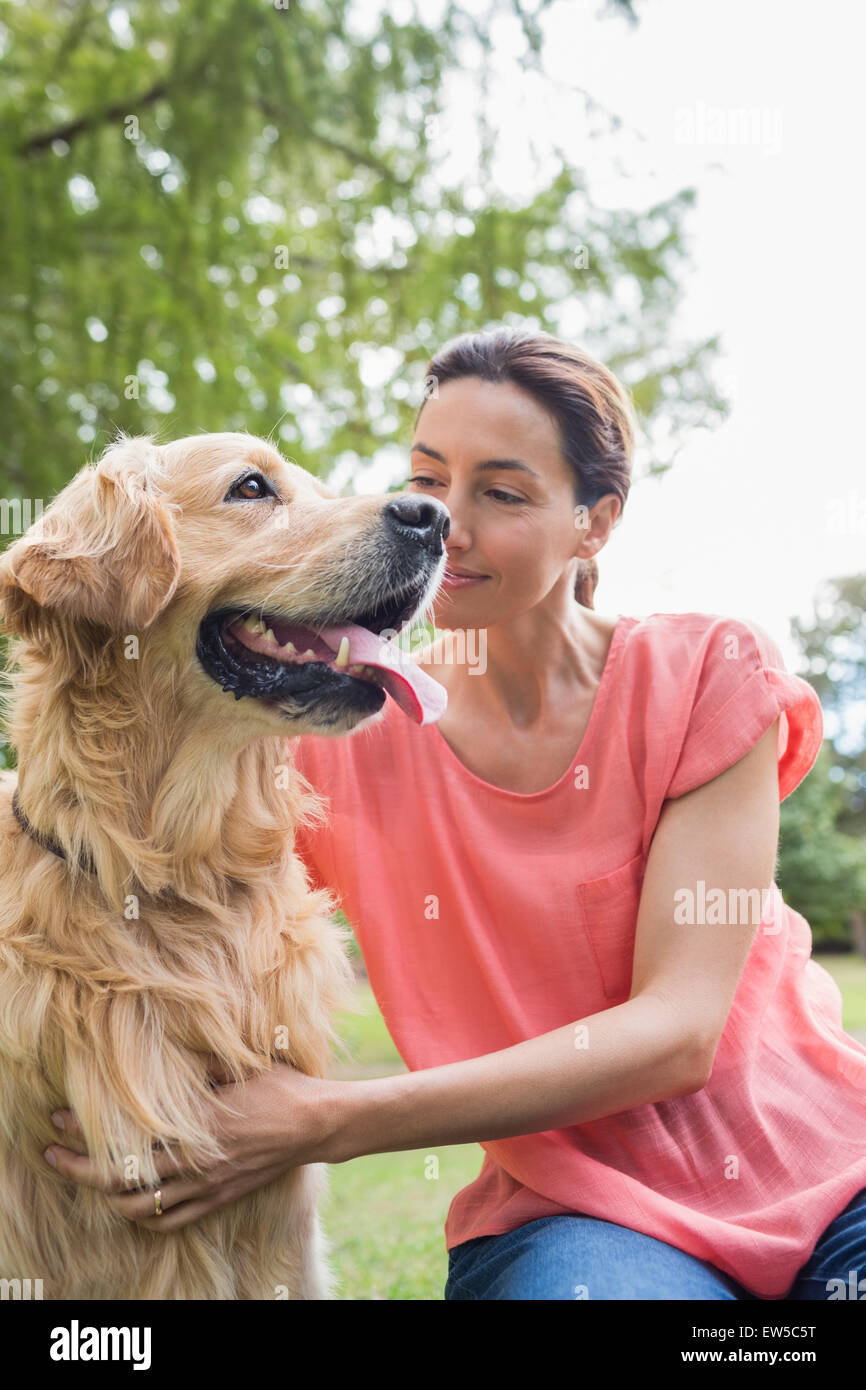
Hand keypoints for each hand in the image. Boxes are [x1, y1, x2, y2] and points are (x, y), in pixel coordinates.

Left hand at [43, 1059, 341, 1231]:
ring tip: (87, 1178)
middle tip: (53, 1152)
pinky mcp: (218, 1198)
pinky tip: (132, 1202)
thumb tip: (164, 1054)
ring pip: (137, 1205)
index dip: (86, 1130)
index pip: (126, 1134)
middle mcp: (195, 1160)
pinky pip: (168, 1220)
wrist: (317, 1124)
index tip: (59, 1117)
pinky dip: (143, 1216)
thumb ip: (200, 1066)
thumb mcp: (239, 1066)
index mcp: (196, 1122)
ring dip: (104, 1195)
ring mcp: (206, 1184)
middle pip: (119, 1177)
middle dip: (78, 1167)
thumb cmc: (280, 1087)